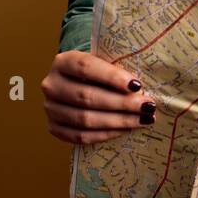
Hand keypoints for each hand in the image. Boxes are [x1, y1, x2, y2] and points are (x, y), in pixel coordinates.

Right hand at [41, 50, 158, 143]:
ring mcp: (50, 108)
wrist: (76, 84)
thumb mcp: (103, 62)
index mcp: (63, 61)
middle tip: (147, 106)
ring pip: (85, 119)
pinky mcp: (53, 127)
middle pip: (87, 96)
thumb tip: (140, 88)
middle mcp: (51, 84)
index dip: (111, 77)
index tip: (137, 85)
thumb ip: (116, 70)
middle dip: (122, 103)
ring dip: (118, 121)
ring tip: (142, 120)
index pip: (86, 67)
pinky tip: (126, 130)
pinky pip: (80, 136)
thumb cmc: (97, 72)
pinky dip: (106, 134)